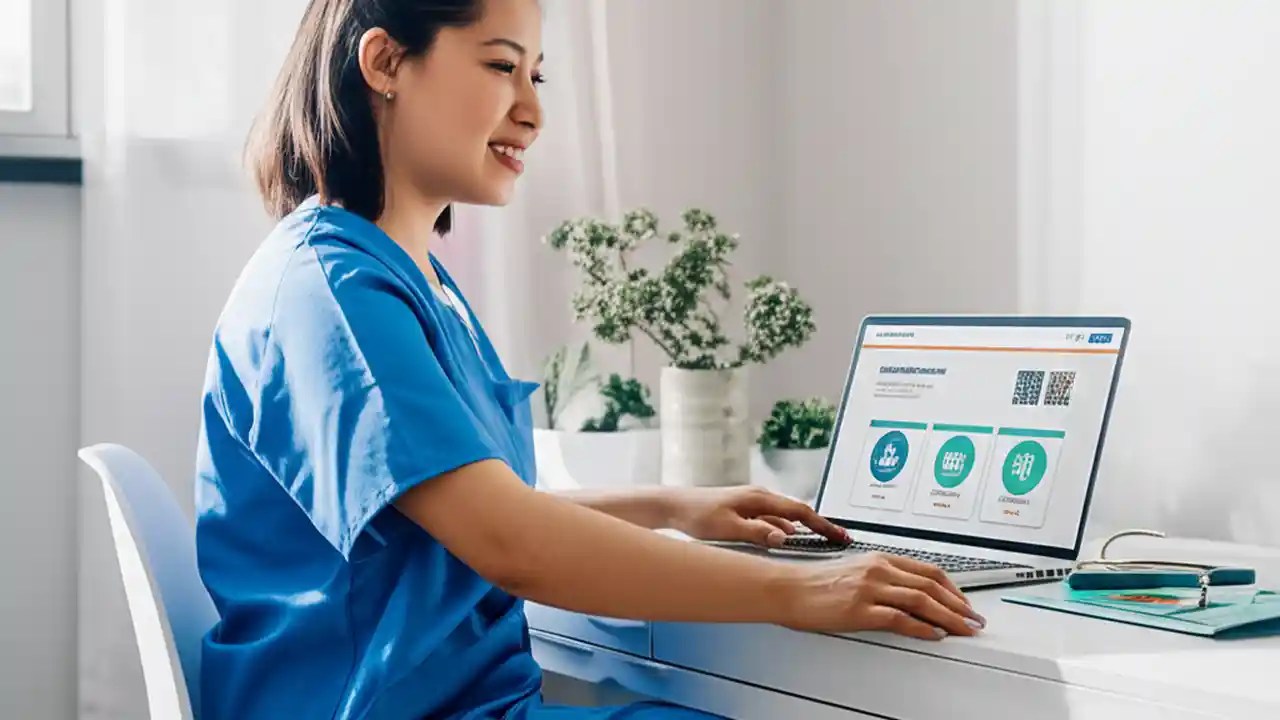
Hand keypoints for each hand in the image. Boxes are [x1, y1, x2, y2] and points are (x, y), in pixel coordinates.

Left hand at [666, 485, 848, 546]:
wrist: (674, 506)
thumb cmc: (697, 515)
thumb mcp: (727, 528)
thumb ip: (757, 532)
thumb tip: (785, 537)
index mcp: (760, 499)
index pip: (801, 512)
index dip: (823, 525)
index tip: (841, 536)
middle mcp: (760, 497)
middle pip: (799, 512)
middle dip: (821, 526)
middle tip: (841, 540)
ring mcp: (753, 502)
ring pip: (786, 517)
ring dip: (805, 528)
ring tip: (823, 541)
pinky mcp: (745, 509)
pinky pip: (774, 519)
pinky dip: (787, 529)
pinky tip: (788, 538)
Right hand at [781, 552, 983, 639]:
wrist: (787, 588)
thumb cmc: (814, 584)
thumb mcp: (854, 572)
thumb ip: (881, 579)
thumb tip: (907, 595)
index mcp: (879, 558)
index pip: (928, 570)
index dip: (953, 588)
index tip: (965, 602)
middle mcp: (878, 569)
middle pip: (931, 585)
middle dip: (959, 604)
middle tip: (974, 620)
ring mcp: (870, 588)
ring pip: (921, 601)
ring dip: (949, 617)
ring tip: (963, 629)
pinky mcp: (860, 609)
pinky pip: (900, 618)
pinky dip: (922, 627)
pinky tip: (934, 634)